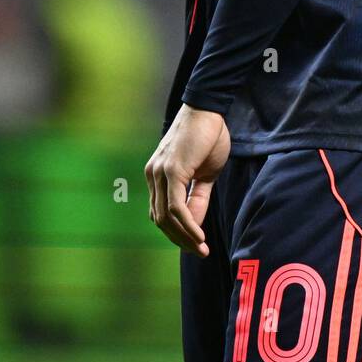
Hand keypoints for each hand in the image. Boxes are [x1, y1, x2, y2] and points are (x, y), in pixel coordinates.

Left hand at [145, 104, 230, 256]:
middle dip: (179, 240)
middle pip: (160, 219)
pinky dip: (187, 225)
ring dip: (184, 237)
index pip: (161, 213)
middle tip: (199, 252)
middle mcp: (153, 175)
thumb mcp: (205, 173)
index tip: (195, 246)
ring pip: (166, 217)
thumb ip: (198, 197)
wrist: (209, 109)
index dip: (176, 233)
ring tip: (201, 248)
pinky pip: (176, 207)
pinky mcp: (171, 170)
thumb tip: (196, 225)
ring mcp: (159, 173)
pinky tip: (199, 235)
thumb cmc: (208, 137)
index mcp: (157, 175)